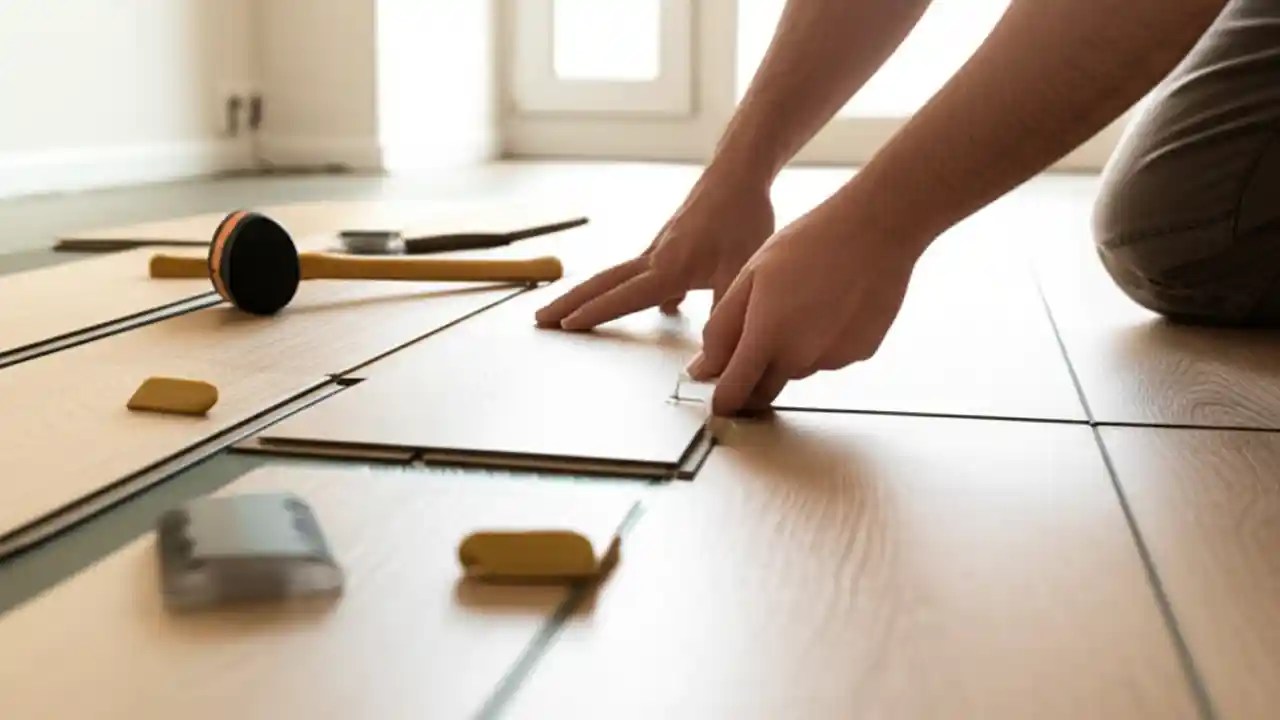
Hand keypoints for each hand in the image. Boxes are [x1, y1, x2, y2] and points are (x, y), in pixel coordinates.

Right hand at [535, 165, 774, 328]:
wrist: (739, 174)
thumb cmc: (742, 218)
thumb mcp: (741, 271)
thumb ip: (724, 318)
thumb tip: (709, 361)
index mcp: (668, 268)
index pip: (622, 295)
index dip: (594, 312)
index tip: (565, 326)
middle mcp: (654, 258)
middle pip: (602, 283)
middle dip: (569, 302)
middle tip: (538, 319)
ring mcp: (659, 250)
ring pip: (616, 278)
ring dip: (590, 295)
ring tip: (569, 313)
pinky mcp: (670, 246)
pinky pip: (641, 274)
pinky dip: (629, 290)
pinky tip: (661, 307)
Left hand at [686, 191, 928, 415]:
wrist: (875, 230)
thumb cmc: (810, 243)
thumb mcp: (750, 278)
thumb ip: (723, 330)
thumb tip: (704, 368)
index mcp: (767, 338)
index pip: (736, 393)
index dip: (723, 401)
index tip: (718, 400)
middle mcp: (801, 358)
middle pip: (766, 389)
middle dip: (752, 380)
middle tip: (753, 342)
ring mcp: (834, 359)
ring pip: (797, 371)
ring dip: (788, 355)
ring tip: (799, 306)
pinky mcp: (860, 353)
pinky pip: (828, 358)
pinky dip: (821, 343)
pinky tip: (828, 308)